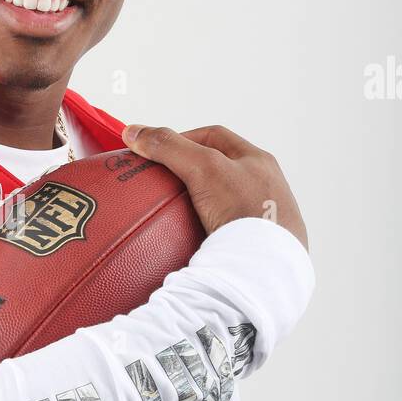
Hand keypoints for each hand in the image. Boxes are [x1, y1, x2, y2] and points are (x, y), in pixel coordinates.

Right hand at [121, 123, 308, 251]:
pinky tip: (186, 241)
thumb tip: (134, 132)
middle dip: (188, 173)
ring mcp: (260, 218)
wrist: (267, 268)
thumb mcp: (204, 169)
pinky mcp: (253, 246)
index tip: (157, 151)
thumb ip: (169, 148)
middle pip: (217, 169)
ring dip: (195, 205)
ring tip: (170, 214)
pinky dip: (202, 233)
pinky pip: (222, 233)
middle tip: (161, 183)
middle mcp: (263, 187)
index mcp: (258, 161)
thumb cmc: (246, 211)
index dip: (181, 138)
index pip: (214, 137)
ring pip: (220, 203)